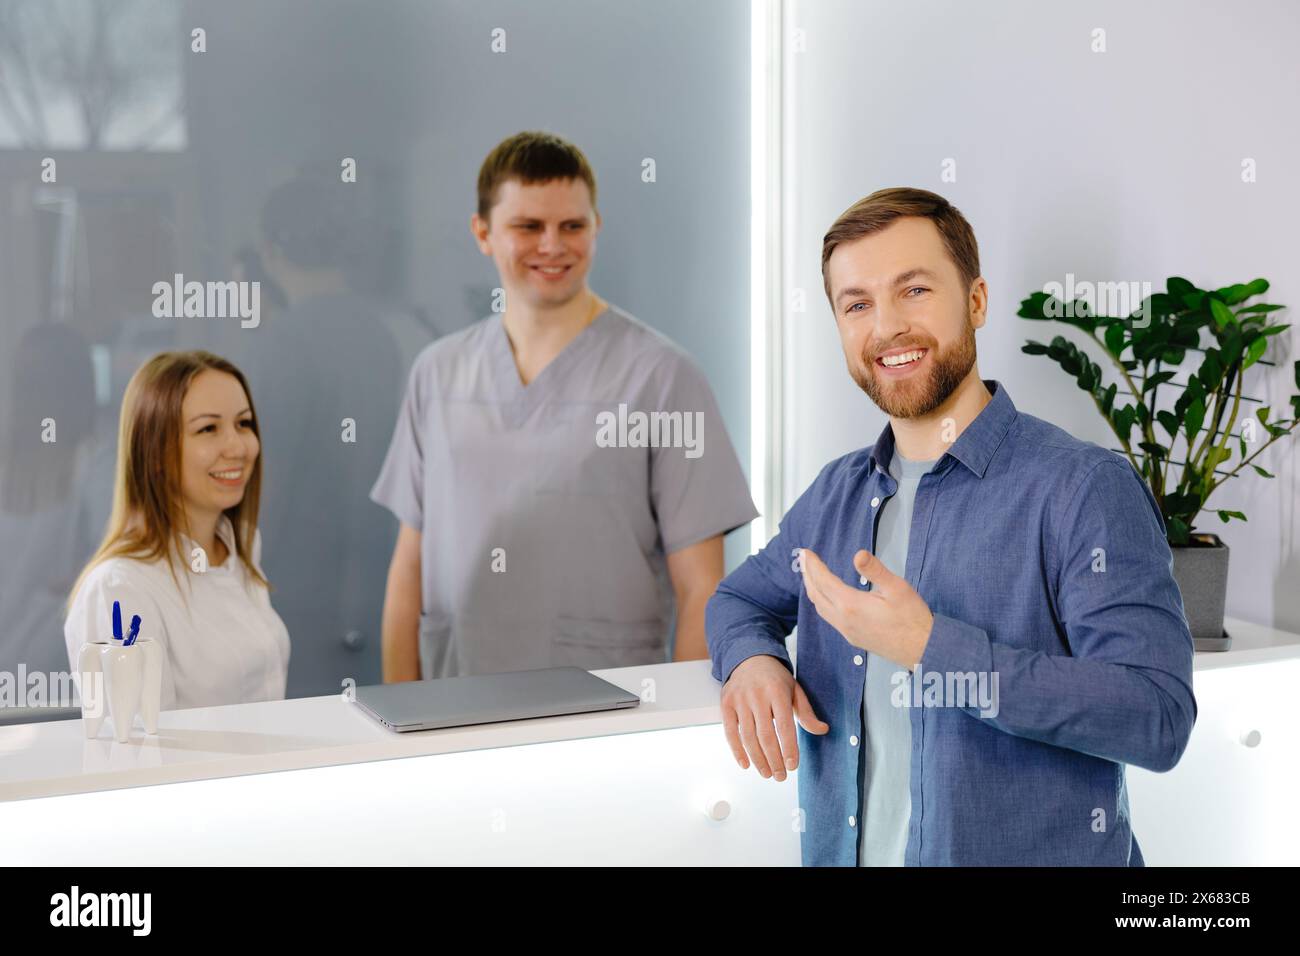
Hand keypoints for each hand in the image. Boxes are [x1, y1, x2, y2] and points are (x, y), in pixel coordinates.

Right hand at [721, 655, 828, 780]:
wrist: (749, 657)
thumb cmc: (775, 678)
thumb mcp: (794, 690)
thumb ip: (806, 712)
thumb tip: (823, 730)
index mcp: (777, 692)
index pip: (785, 726)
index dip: (789, 748)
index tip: (793, 766)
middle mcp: (757, 695)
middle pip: (765, 735)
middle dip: (774, 759)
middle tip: (780, 776)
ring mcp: (739, 699)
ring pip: (748, 737)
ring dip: (758, 759)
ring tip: (767, 773)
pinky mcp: (726, 703)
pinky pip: (730, 732)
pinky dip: (737, 750)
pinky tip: (746, 764)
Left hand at [799, 547, 933, 669]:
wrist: (922, 649)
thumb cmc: (913, 618)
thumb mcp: (897, 588)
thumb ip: (875, 570)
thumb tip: (858, 554)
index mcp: (851, 605)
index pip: (824, 581)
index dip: (813, 565)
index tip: (806, 552)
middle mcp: (844, 620)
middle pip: (816, 594)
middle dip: (808, 575)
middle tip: (802, 558)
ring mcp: (847, 631)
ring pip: (820, 608)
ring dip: (813, 589)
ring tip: (810, 574)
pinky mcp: (853, 638)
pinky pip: (829, 618)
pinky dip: (821, 602)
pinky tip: (826, 597)